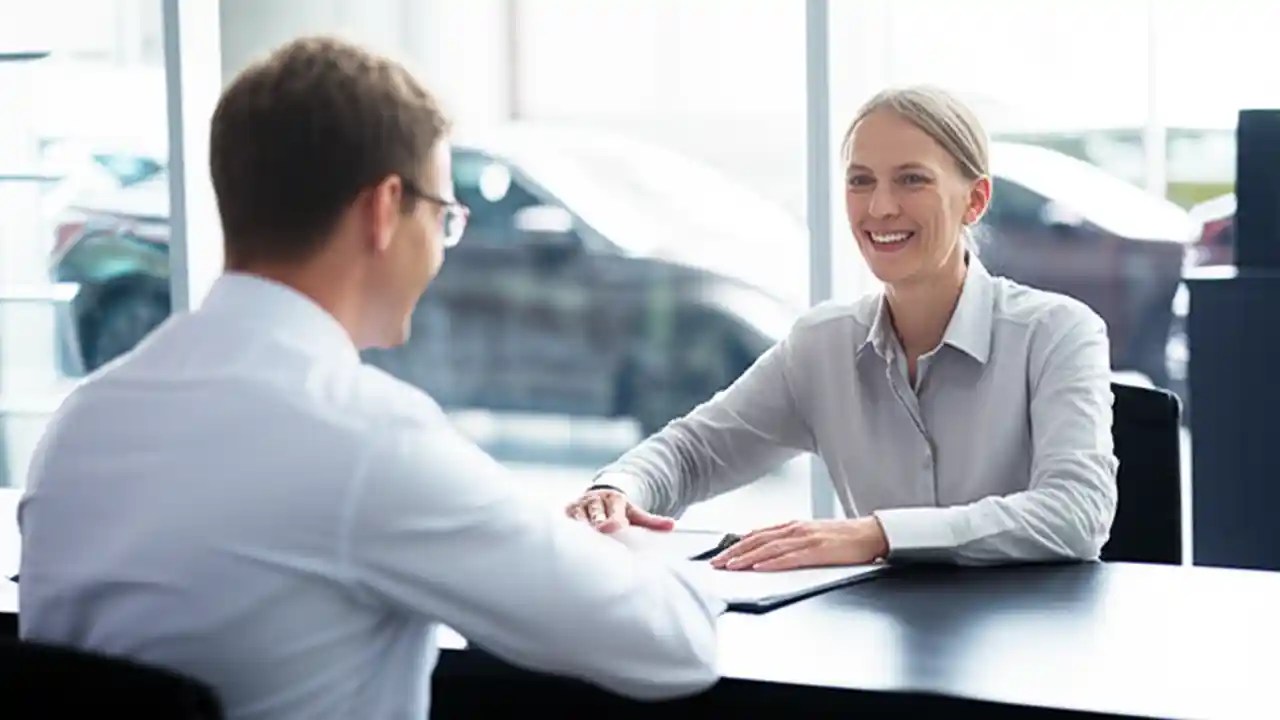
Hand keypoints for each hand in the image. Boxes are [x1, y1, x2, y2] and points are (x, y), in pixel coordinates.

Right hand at [565, 488, 675, 533]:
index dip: (614, 520)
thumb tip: (672, 526)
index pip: (615, 511)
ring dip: (581, 530)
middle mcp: (596, 499)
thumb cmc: (620, 512)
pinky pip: (565, 522)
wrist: (600, 497)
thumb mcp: (636, 514)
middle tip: (600, 533)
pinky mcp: (567, 512)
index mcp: (615, 499)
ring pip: (579, 519)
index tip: (615, 527)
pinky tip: (568, 543)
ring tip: (583, 544)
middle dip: (598, 525)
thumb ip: (652, 522)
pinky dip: (567, 531)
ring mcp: (580, 505)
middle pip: (596, 515)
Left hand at [710, 517, 888, 570]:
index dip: (736, 543)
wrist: (871, 534)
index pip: (757, 534)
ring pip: (769, 548)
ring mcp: (806, 539)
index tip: (720, 554)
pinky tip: (760, 567)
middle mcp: (796, 529)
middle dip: (734, 551)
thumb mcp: (811, 535)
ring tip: (730, 566)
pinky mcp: (818, 551)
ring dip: (747, 557)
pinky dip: (772, 562)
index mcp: (793, 526)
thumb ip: (790, 541)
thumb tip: (767, 552)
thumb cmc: (843, 538)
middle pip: (757, 540)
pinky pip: (790, 557)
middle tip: (716, 562)